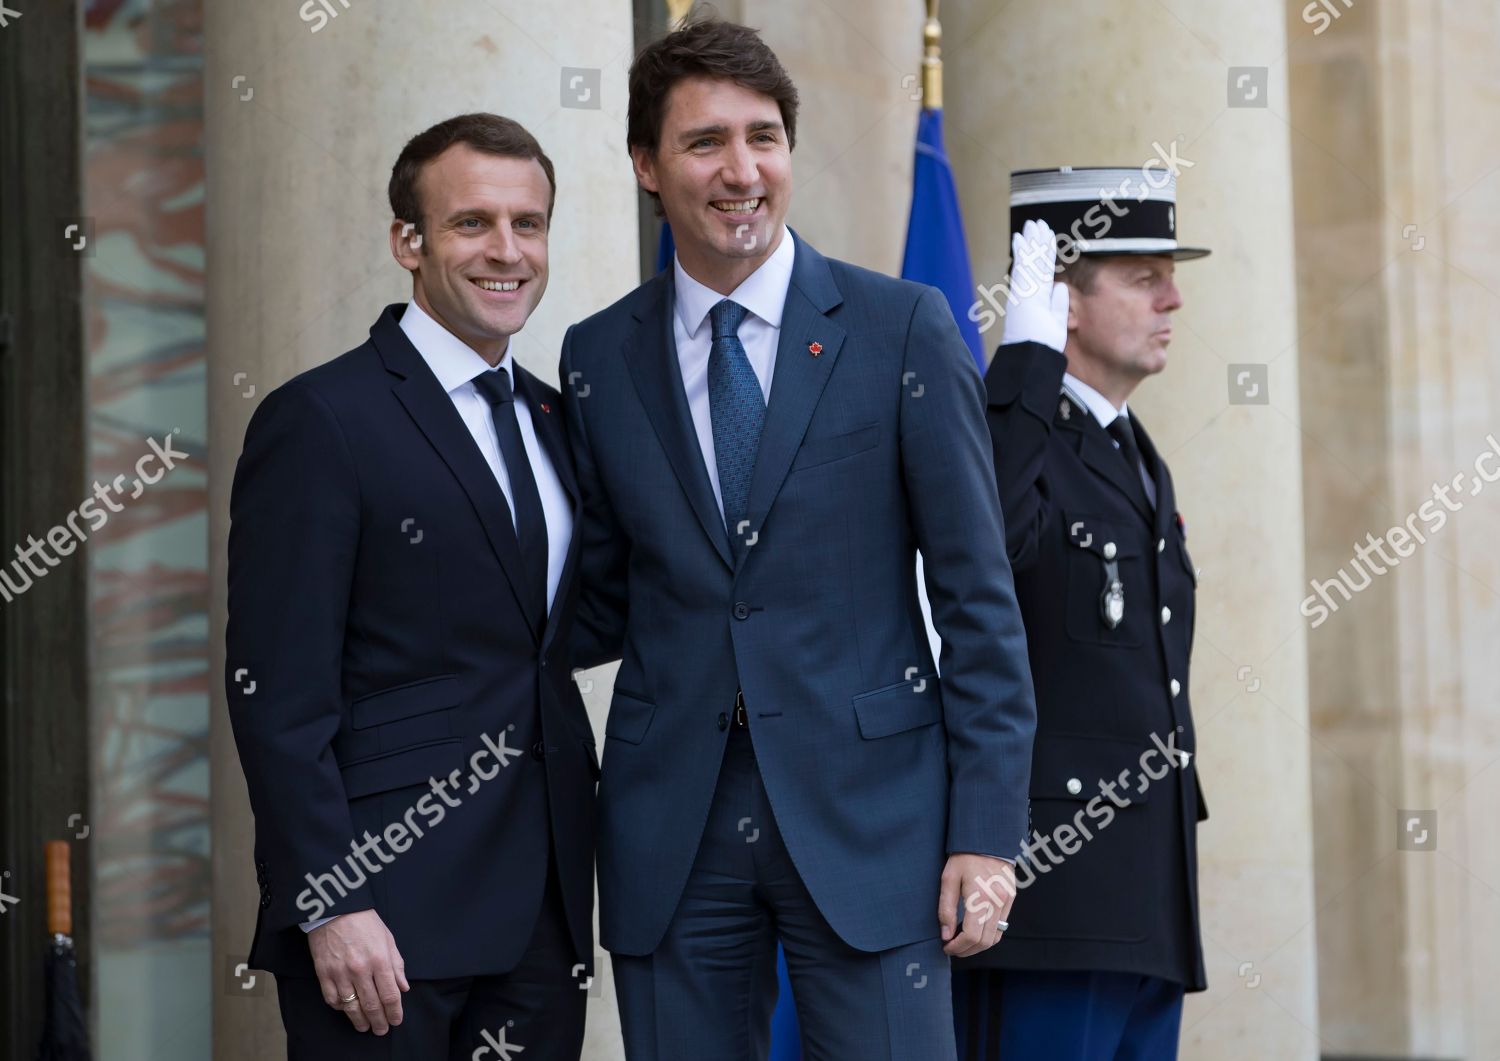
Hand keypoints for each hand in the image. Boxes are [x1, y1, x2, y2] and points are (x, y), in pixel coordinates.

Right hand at [308, 909, 409, 1033]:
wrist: (335, 909)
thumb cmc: (365, 922)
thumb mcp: (388, 939)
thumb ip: (397, 965)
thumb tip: (403, 988)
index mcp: (379, 960)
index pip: (390, 995)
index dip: (394, 1012)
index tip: (396, 1020)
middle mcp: (360, 970)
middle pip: (372, 1005)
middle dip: (379, 1021)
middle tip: (381, 1030)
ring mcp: (340, 973)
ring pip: (351, 1007)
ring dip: (360, 1020)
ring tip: (365, 1027)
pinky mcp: (324, 974)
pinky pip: (332, 999)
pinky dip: (341, 1008)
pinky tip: (347, 1010)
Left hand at [939, 853, 1016, 957]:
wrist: (988, 840)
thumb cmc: (964, 857)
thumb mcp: (948, 879)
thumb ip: (946, 909)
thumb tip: (945, 935)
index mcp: (981, 897)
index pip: (972, 935)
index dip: (957, 947)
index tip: (946, 947)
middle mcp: (998, 902)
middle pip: (984, 941)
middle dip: (966, 950)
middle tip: (952, 948)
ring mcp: (1007, 902)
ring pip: (995, 937)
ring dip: (978, 946)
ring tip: (961, 943)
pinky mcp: (1011, 899)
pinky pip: (1002, 927)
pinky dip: (988, 935)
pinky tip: (974, 932)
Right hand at [999, 219, 1068, 352]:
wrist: (1031, 353)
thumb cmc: (1042, 346)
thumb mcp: (1056, 323)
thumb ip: (1058, 304)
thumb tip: (1061, 286)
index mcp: (1036, 299)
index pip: (1042, 272)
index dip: (1044, 255)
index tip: (1044, 239)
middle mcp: (1028, 292)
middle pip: (1035, 261)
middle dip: (1036, 242)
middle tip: (1037, 223)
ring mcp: (1023, 290)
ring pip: (1029, 260)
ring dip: (1031, 241)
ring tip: (1033, 224)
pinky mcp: (1020, 290)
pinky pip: (1022, 266)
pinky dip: (1022, 251)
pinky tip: (1021, 238)